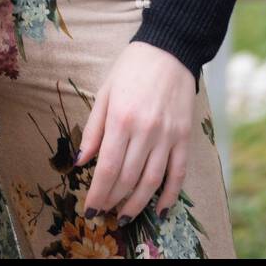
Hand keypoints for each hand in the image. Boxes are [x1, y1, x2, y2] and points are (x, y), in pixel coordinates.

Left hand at [73, 41, 195, 223]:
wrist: (169, 49)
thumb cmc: (131, 69)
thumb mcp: (105, 93)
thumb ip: (93, 129)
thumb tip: (81, 162)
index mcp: (121, 119)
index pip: (107, 167)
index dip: (98, 194)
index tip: (90, 210)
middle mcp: (145, 131)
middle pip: (128, 178)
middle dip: (113, 201)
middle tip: (104, 213)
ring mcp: (168, 135)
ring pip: (152, 181)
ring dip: (138, 204)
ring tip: (126, 217)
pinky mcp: (184, 137)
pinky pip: (178, 173)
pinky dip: (170, 195)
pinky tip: (161, 210)